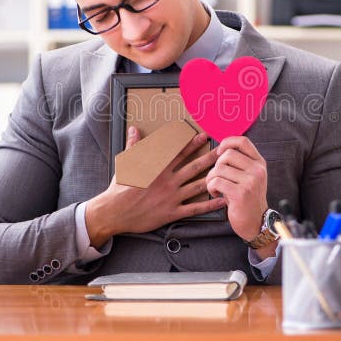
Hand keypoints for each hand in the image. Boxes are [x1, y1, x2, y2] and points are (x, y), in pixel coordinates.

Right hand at [85, 126, 225, 246]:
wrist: (114, 211)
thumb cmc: (119, 187)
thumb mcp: (125, 163)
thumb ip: (133, 145)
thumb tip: (134, 129)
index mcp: (157, 168)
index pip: (179, 152)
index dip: (192, 143)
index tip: (204, 135)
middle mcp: (167, 181)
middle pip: (193, 166)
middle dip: (209, 157)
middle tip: (223, 150)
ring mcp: (171, 197)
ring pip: (197, 185)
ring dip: (213, 177)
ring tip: (227, 171)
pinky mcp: (171, 212)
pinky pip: (194, 208)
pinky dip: (208, 205)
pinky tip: (221, 200)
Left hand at [205, 136, 268, 245]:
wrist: (256, 223)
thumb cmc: (247, 199)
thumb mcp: (250, 177)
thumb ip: (240, 163)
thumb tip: (220, 149)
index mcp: (259, 163)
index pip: (243, 141)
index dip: (227, 142)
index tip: (219, 153)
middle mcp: (257, 170)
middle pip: (228, 154)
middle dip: (217, 165)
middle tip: (218, 177)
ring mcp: (250, 181)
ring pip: (219, 169)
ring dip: (212, 178)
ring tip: (216, 187)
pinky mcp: (241, 193)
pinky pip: (216, 181)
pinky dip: (211, 187)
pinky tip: (217, 194)